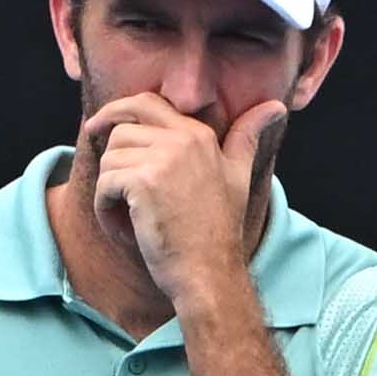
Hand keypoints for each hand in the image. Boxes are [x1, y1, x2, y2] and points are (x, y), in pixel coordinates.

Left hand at [82, 93, 284, 303]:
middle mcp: (182, 139)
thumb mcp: (238, 176)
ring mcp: (163, 159)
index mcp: (199, 134)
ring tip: (127, 217)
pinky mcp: (143, 182)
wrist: (209, 272)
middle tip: (99, 163)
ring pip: (109, 158)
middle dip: (106, 148)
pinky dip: (105, 210)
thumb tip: (277, 105)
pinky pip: (105, 184)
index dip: (118, 112)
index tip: (99, 127)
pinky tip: (124, 230)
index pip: (147, 103)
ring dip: (109, 190)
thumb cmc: (219, 230)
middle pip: (121, 127)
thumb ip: (248, 137)